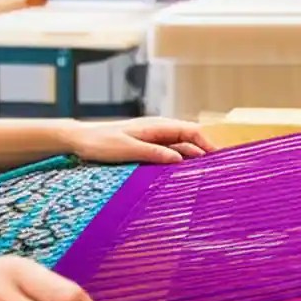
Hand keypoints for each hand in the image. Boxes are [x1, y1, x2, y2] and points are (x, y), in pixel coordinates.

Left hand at [65, 116, 216, 164]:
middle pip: (190, 139)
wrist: (81, 140)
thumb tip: (179, 159)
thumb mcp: (127, 149)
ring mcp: (154, 139)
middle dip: (205, 151)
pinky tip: (183, 174)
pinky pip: (169, 154)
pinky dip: (179, 162)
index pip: (191, 131)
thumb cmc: (101, 143)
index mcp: (157, 126)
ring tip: (205, 174)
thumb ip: (154, 153)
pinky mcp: (147, 147)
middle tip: (218, 169)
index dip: (207, 143)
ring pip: (181, 148)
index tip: (219, 157)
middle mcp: (159, 130)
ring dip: (193, 158)